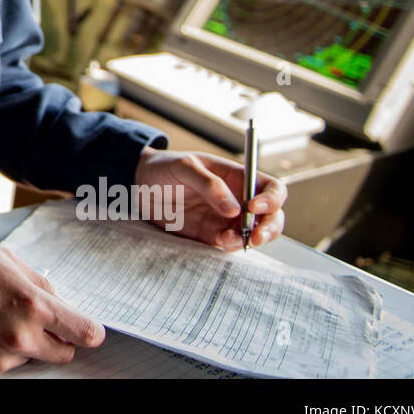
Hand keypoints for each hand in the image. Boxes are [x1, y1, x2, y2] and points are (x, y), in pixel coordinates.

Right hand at [0, 243, 104, 377]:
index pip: (84, 333)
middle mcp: (20, 338)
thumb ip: (40, 284)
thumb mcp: (6, 261)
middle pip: (63, 354)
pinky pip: (1, 369)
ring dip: (19, 345)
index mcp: (32, 305)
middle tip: (32, 322)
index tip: (87, 331)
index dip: (89, 331)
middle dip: (55, 339)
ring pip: (29, 360)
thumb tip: (61, 304)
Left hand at [133, 148, 286, 249]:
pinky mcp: (212, 234)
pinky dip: (231, 245)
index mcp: (238, 177)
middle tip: (256, 236)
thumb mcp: (185, 167)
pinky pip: (231, 244)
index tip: (255, 207)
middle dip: (270, 227)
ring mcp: (227, 219)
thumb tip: (234, 210)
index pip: (271, 188)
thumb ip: (209, 185)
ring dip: (251, 240)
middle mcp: (238, 199)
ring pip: (255, 234)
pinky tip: (220, 240)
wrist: (140, 185)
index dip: (272, 199)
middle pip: (272, 216)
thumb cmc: (165, 168)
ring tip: (230, 238)